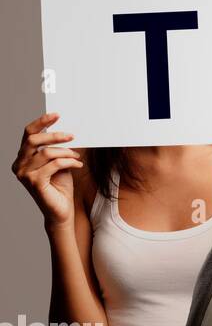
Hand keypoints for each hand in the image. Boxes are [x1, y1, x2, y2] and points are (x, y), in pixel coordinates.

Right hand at [11, 113, 82, 227]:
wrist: (61, 210)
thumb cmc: (60, 185)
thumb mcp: (59, 162)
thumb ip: (56, 148)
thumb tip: (67, 131)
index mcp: (22, 157)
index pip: (28, 134)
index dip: (41, 122)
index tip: (57, 115)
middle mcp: (19, 165)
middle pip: (33, 140)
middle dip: (55, 135)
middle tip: (73, 136)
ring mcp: (24, 175)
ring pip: (46, 153)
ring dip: (66, 152)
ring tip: (77, 157)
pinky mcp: (34, 183)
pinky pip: (54, 165)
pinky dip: (69, 162)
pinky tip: (77, 165)